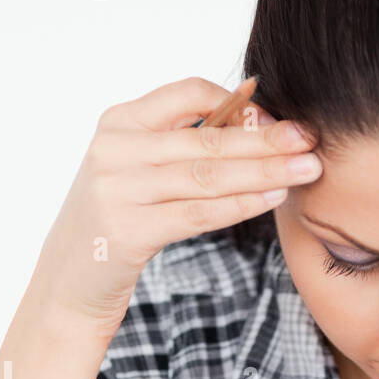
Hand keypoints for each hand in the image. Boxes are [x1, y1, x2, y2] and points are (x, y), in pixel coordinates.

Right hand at [32, 76, 321, 335]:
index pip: (188, 93)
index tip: (278, 120)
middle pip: (207, 138)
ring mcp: (118, 189)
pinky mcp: (128, 231)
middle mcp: (115, 148)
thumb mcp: (138, 172)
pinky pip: (199, 213)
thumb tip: (253, 126)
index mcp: (119, 122)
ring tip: (305, 170)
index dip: (239, 104)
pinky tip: (273, 197)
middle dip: (266, 139)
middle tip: (309, 141)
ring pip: (208, 175)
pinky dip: (241, 204)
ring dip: (264, 171)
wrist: (69, 284)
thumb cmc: (117, 225)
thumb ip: (179, 147)